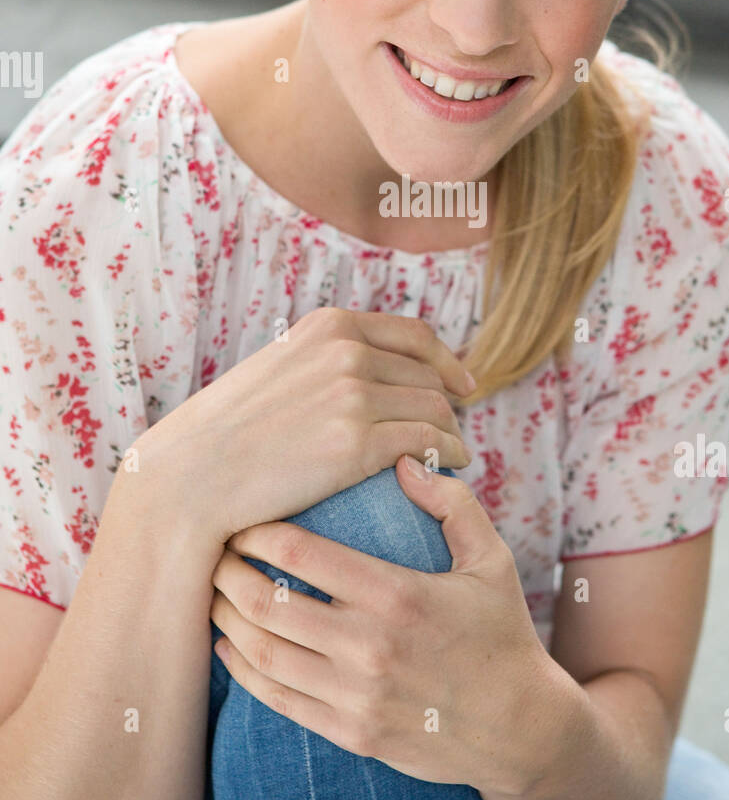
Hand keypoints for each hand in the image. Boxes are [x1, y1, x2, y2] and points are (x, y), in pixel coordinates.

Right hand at [134, 308, 474, 544]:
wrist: (195, 473)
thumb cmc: (230, 433)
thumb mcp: (278, 370)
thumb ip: (321, 362)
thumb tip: (365, 374)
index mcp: (329, 326)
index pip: (413, 336)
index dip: (447, 362)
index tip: (464, 385)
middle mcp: (347, 350)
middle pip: (429, 377)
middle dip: (449, 405)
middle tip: (452, 433)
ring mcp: (355, 394)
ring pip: (435, 409)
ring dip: (453, 433)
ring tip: (454, 454)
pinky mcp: (359, 441)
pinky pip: (429, 443)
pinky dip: (450, 453)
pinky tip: (452, 468)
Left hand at [209, 456, 551, 796]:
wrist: (522, 728)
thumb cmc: (502, 631)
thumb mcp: (491, 558)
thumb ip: (450, 502)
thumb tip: (403, 460)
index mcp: (398, 595)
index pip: (301, 554)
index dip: (257, 532)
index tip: (242, 517)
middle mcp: (370, 647)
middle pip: (268, 602)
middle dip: (227, 572)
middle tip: (213, 551)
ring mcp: (357, 696)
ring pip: (263, 653)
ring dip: (227, 618)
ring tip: (213, 592)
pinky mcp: (352, 733)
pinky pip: (278, 700)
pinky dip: (242, 670)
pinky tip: (230, 646)